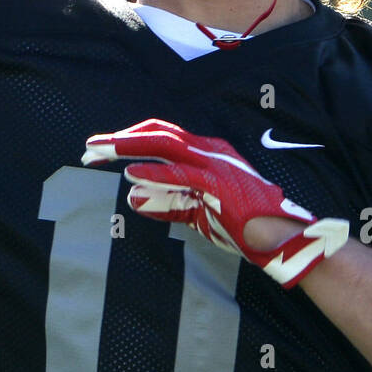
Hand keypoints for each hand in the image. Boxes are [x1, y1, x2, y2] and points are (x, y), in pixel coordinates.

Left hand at [82, 118, 349, 287]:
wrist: (282, 239)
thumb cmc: (245, 225)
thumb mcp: (199, 212)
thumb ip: (168, 203)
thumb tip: (133, 197)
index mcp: (206, 154)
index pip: (161, 138)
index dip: (129, 140)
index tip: (100, 151)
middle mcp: (209, 151)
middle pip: (157, 133)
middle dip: (120, 139)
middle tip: (89, 148)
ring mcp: (215, 165)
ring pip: (165, 145)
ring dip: (128, 147)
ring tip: (99, 153)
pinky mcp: (219, 184)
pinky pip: (181, 174)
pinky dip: (154, 172)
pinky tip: (131, 173)